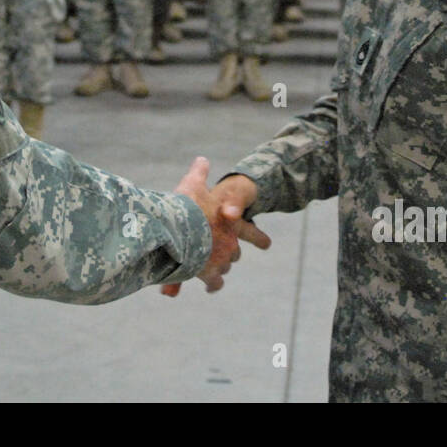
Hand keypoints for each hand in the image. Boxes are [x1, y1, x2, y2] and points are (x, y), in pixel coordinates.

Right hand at [164, 166, 269, 295]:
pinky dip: (211, 285)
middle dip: (231, 253)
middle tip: (232, 256)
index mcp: (230, 223)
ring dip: (220, 270)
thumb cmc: (188, 206)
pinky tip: (207, 287)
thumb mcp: (193, 185)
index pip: (250, 230)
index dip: (258, 238)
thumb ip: (199, 173)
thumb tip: (202, 159)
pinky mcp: (207, 273)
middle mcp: (229, 243)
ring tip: (215, 277)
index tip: (267, 244)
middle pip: (235, 253)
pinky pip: (213, 283)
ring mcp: (220, 260)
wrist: (178, 229)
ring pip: (224, 268)